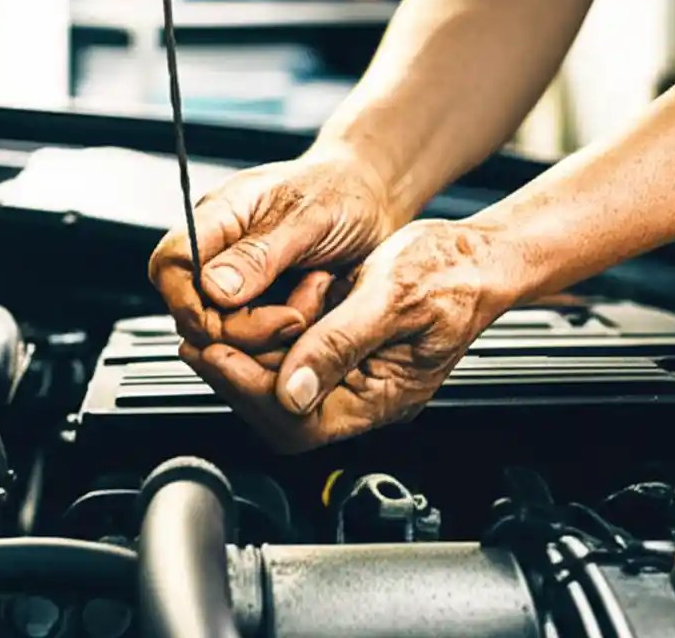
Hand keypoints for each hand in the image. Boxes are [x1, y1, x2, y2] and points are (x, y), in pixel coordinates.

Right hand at [148, 145, 404, 346]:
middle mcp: (218, 254)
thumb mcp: (307, 216)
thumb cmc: (342, 192)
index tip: (230, 323)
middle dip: (243, 330)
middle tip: (294, 316)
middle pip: (193, 313)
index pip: (170, 265)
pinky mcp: (260, 309)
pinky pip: (254, 344)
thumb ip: (259, 254)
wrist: (374, 203)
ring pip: (224, 337)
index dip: (189, 304)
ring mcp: (237, 285)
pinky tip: (311, 312)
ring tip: (312, 301)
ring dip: (269, 336)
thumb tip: (212, 288)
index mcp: (216, 217)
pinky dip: (283, 341)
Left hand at [181, 219, 522, 452]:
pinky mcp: (344, 354)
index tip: (214, 353)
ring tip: (211, 329)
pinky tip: (245, 321)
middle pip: (282, 411)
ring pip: (282, 387)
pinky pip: (293, 362)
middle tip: (197, 341)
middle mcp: (364, 397)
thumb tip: (291, 392)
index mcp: (381, 397)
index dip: (249, 389)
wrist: (478, 256)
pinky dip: (265, 344)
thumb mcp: (389, 298)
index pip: (299, 419)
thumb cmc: (450, 273)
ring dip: (246, 359)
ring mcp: (353, 378)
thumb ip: (338, 346)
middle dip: (237, 377)